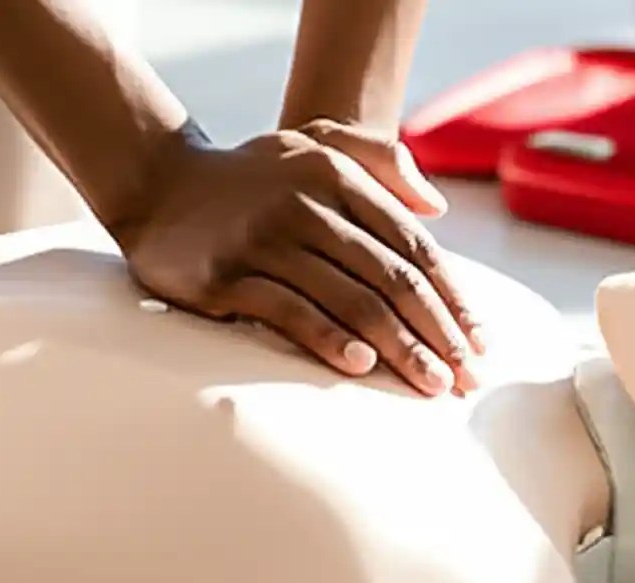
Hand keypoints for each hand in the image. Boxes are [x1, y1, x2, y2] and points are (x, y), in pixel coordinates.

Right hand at [115, 123, 482, 395]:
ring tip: (430, 384)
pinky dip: (328, 339)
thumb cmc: (250, 176)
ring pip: (350, 300)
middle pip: (391, 279)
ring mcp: (264, 239)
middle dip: (436, 333)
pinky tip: (362, 366)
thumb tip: (439, 204)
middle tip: (465, 378)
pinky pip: (289, 312)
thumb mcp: (314, 144)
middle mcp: (305, 203)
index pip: (412, 244)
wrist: (157, 184)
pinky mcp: (226, 274)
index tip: (477, 339)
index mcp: (337, 175)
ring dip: (399, 348)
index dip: (451, 296)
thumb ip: (381, 160)